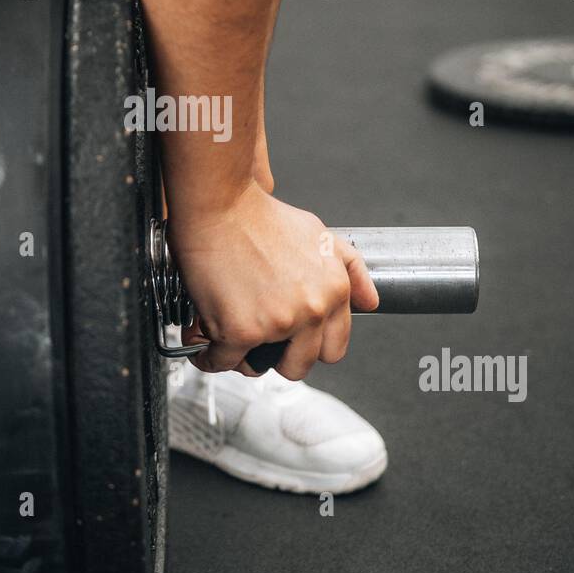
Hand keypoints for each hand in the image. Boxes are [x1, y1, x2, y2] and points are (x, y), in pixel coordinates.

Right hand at [166, 182, 378, 377]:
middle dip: (277, 358)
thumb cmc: (261, 216)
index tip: (291, 341)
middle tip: (258, 340)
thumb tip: (369, 302)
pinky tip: (204, 342)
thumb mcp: (320, 235)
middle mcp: (311, 311)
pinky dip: (209, 356)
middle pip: (298, 366)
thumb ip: (352, 270)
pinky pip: (222, 361)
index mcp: (334, 292)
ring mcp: (277, 324)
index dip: (308, 347)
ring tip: (229, 336)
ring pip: (257, 367)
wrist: (220, 205)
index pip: (333, 349)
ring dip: (242, 357)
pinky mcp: (240, 331)